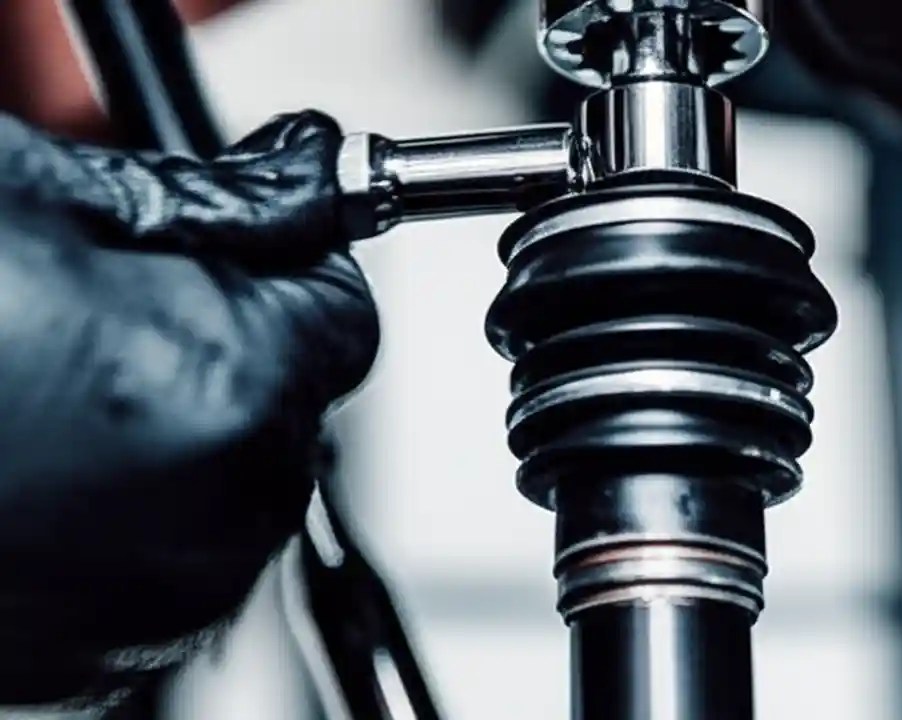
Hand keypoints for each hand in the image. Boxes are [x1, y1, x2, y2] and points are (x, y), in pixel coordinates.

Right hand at [0, 110, 377, 707]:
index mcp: (228, 394)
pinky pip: (158, 562)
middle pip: (292, 403)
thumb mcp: (29, 198)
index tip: (241, 239)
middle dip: (223, 344)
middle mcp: (212, 525)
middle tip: (104, 306)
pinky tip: (21, 461)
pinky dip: (119, 509)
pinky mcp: (83, 665)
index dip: (285, 262)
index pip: (345, 312)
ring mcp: (145, 612)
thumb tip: (296, 186)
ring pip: (229, 485)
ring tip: (35, 386)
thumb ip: (205, 201)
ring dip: (167, 427)